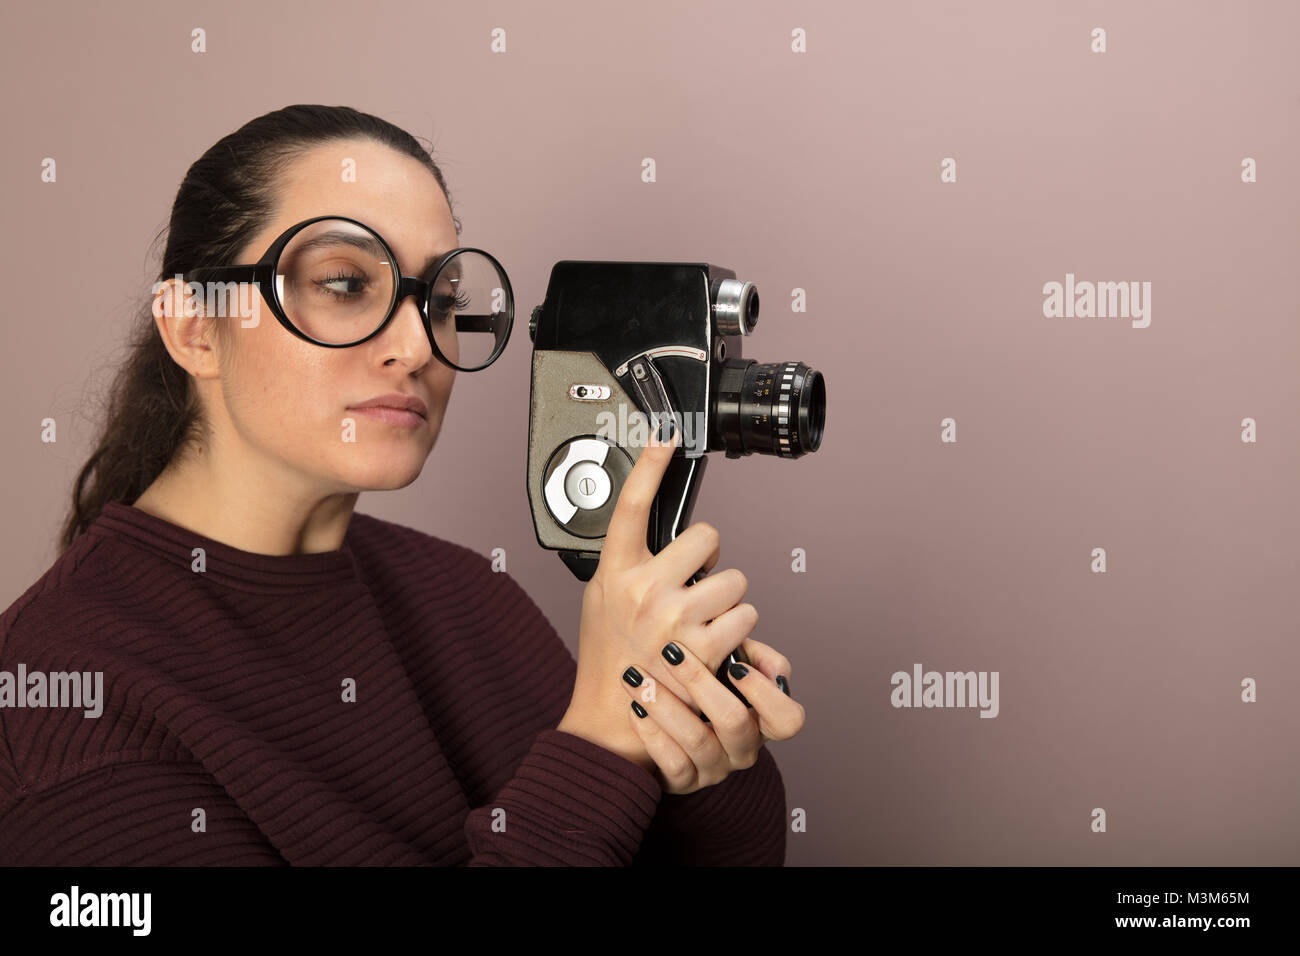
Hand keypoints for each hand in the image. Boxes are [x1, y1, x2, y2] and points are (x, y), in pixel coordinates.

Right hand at [557, 422, 758, 772]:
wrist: (612, 721)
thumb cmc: (609, 660)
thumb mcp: (603, 600)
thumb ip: (632, 567)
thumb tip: (665, 543)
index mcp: (616, 570)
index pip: (632, 504)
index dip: (650, 463)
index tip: (666, 433)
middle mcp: (644, 588)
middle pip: (709, 540)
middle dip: (711, 563)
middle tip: (693, 589)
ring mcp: (674, 617)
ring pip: (735, 582)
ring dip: (728, 602)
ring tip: (701, 625)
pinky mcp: (703, 647)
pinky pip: (746, 619)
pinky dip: (739, 634)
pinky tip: (714, 647)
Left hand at [624, 635, 804, 793]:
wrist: (669, 723)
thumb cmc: (707, 684)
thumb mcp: (731, 665)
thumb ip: (749, 652)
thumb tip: (755, 650)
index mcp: (764, 723)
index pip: (788, 720)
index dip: (765, 694)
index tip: (734, 665)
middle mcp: (744, 750)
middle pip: (735, 723)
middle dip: (701, 683)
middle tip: (670, 652)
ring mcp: (716, 769)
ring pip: (697, 740)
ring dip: (665, 703)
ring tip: (637, 675)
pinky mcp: (685, 782)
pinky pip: (672, 763)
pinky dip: (652, 732)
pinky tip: (636, 707)